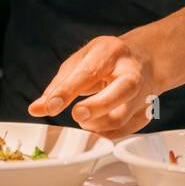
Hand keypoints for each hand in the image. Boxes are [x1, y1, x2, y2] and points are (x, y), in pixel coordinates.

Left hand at [29, 35, 158, 136]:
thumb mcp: (81, 61)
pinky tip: (97, 125)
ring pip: (122, 117)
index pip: (89, 72)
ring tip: (84, 119)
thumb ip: (60, 84)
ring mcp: (144, 92)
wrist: (145, 60)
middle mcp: (132, 71)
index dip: (68, 91)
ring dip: (96, 125)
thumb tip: (37, 109)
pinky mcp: (147, 111)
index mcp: (111, 51)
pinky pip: (125, 131)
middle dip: (96, 107)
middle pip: (121, 91)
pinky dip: (106, 134)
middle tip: (76, 115)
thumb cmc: (107, 60)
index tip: (50, 107)